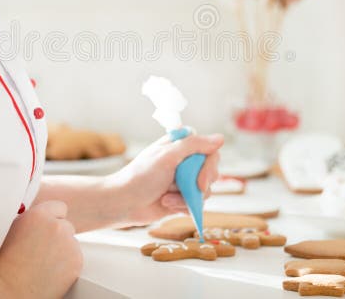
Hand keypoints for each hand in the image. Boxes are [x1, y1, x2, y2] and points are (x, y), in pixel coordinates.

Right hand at [0, 200, 82, 297]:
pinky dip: (67, 264)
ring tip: (44, 264)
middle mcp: (57, 226)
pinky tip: (52, 271)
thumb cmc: (5, 264)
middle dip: (58, 236)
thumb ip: (30, 219)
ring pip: (71, 242)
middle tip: (43, 250)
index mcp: (39, 215)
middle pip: (66, 225)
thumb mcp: (13, 230)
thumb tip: (40, 217)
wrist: (10, 290)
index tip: (48, 228)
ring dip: (63, 250)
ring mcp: (69, 243)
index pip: (58, 207)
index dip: (53, 218)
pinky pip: (75, 258)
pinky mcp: (77, 260)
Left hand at [106, 133, 223, 226]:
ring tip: (166, 198)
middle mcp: (184, 161)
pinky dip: (183, 206)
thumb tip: (220, 138)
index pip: (209, 149)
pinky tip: (166, 204)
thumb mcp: (168, 157)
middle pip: (211, 170)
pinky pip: (196, 203)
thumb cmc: (141, 176)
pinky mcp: (181, 198)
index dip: (209, 165)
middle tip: (189, 189)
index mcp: (179, 145)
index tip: (201, 180)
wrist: (124, 203)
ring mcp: (183, 180)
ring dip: (186, 197)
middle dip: (199, 184)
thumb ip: (194, 146)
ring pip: (205, 190)